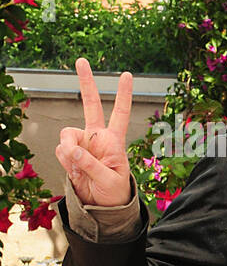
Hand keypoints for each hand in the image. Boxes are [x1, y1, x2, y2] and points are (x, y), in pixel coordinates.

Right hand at [53, 58, 133, 207]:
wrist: (101, 205)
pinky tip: (75, 171)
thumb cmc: (114, 192)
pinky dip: (66, 163)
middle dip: (86, 82)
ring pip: (67, 135)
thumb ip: (90, 163)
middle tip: (81, 60)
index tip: (126, 74)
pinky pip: (61, 151)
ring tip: (82, 169)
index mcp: (114, 140)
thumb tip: (71, 149)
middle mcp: (97, 136)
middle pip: (91, 105)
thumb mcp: (109, 180)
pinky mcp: (69, 153)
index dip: (123, 95)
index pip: (120, 113)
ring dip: (70, 152)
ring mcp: (81, 143)